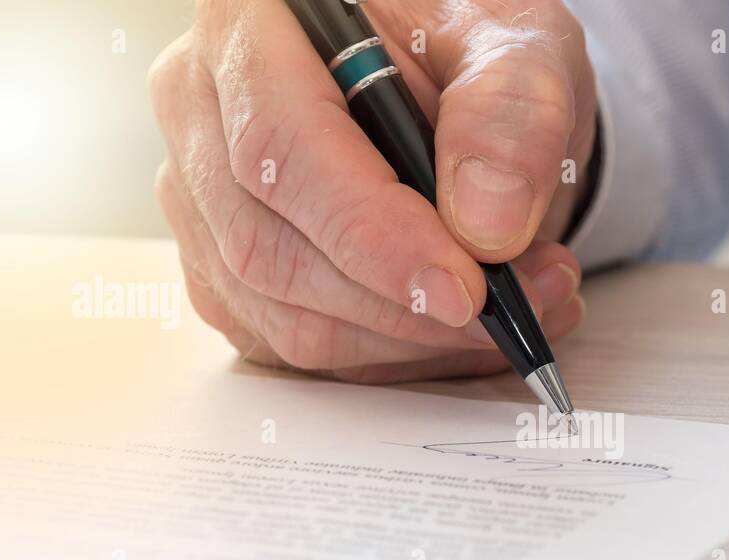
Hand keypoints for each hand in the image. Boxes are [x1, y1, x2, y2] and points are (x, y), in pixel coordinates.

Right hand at [148, 0, 595, 382]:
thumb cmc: (467, 50)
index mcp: (251, 26)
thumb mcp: (515, 42)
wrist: (461, 88)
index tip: (464, 290)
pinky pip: (301, 352)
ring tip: (522, 304)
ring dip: (416, 341)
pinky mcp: (230, 276)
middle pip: (271, 251)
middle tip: (524, 301)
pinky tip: (465, 329)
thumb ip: (509, 113)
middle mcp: (204, 114)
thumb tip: (487, 227)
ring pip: (287, 320)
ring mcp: (206, 205)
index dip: (371, 235)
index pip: (280, 149)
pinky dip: (397, 358)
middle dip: (409, 307)